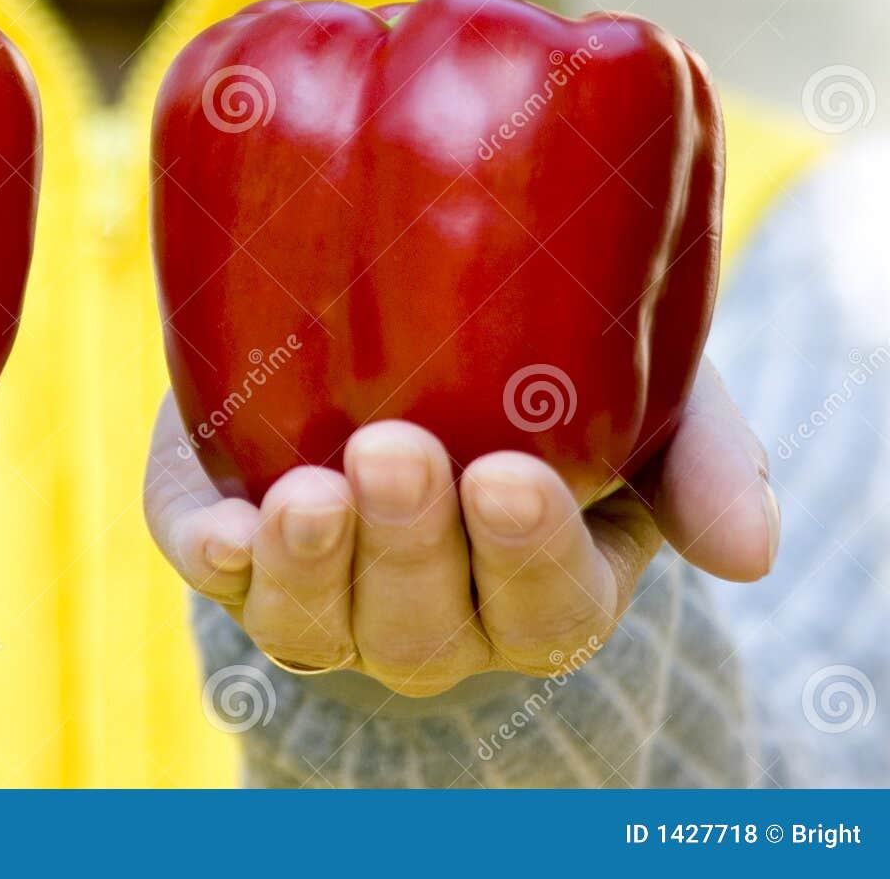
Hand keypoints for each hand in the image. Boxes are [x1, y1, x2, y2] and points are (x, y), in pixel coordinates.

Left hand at [145, 362, 775, 696]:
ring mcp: (326, 596)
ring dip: (309, 566)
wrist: (406, 339)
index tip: (511, 478)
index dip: (527, 557)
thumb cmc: (540, 381)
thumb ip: (701, 460)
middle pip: (422, 624)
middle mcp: (432, 617)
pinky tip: (221, 533)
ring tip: (306, 491)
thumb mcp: (643, 397)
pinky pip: (218, 583)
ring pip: (313, 627)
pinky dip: (217, 561)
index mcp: (541, 590)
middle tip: (395, 449)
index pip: (548, 609)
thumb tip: (749, 550)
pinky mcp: (235, 548)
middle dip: (408, 543)